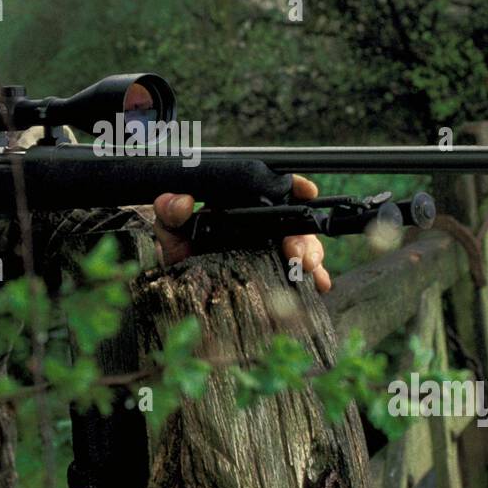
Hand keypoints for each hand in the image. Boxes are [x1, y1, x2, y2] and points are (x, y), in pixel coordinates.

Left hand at [151, 174, 331, 292]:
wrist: (183, 300)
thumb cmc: (181, 259)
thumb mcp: (171, 234)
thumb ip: (170, 214)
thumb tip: (182, 201)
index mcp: (241, 210)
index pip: (272, 191)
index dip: (294, 187)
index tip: (307, 191)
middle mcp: (263, 230)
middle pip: (294, 222)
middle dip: (302, 234)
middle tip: (295, 251)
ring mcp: (273, 254)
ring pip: (305, 247)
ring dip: (311, 255)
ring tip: (306, 268)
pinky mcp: (280, 279)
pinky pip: (305, 277)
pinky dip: (315, 279)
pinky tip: (317, 285)